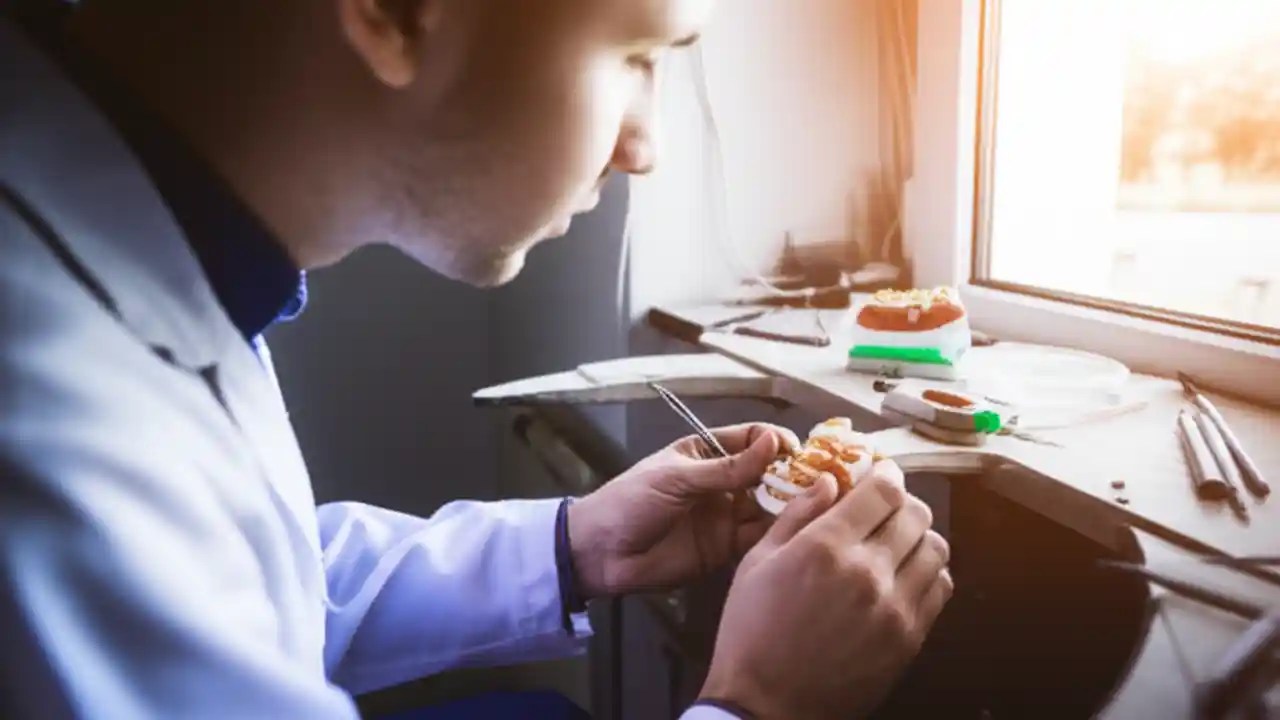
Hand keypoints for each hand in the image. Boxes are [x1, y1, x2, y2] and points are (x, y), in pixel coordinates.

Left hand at [567, 423, 798, 598]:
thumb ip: (727, 467)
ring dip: (791, 506)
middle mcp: (722, 482)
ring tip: (818, 507)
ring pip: (769, 507)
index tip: (799, 451)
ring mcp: (726, 516)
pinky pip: (759, 539)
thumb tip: (773, 442)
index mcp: (706, 453)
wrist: (601, 553)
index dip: (776, 442)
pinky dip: (778, 535)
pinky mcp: (726, 549)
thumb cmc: (631, 501)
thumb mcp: (678, 478)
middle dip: (792, 475)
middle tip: (823, 481)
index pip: (752, 439)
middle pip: (767, 474)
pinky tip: (798, 533)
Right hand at [699, 467, 952, 719]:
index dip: (886, 475)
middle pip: (916, 513)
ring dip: (918, 535)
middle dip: (901, 502)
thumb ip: (796, 516)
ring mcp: (895, 607)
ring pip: (936, 547)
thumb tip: (827, 481)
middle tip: (884, 507)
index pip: (884, 490)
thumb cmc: (752, 633)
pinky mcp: (909, 638)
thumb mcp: (756, 564)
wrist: (767, 705)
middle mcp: (868, 572)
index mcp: (825, 548)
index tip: (879, 476)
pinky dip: (928, 572)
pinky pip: (940, 587)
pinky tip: (903, 575)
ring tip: (896, 542)